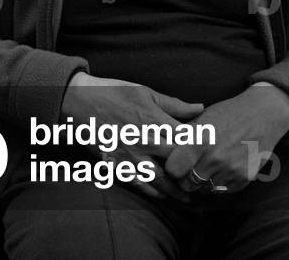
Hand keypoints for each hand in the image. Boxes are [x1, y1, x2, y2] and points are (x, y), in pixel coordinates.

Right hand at [60, 72, 204, 201]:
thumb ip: (174, 105)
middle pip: (177, 166)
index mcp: (154, 122)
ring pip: (159, 181)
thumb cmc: (112, 92)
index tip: (210, 155)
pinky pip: (138, 184)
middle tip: (204, 182)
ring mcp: (129, 156)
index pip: (187, 142)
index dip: (201, 151)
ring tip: (188, 198)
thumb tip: (201, 108)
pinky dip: (152, 192)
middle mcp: (144, 142)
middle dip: (192, 175)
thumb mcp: (144, 92)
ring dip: (175, 192)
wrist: (77, 100)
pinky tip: (162, 195)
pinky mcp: (116, 164)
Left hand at [164, 82, 288, 194]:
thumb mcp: (200, 120)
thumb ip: (182, 138)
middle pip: (187, 184)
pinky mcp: (244, 178)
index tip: (175, 163)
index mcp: (198, 141)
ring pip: (204, 189)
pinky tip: (222, 169)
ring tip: (207, 167)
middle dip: (185, 178)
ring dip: (203, 182)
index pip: (173, 169)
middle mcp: (213, 158)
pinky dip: (219, 183)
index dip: (172, 167)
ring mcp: (230, 170)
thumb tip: (162, 151)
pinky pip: (223, 190)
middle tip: (190, 169)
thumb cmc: (226, 114)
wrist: (261, 115)